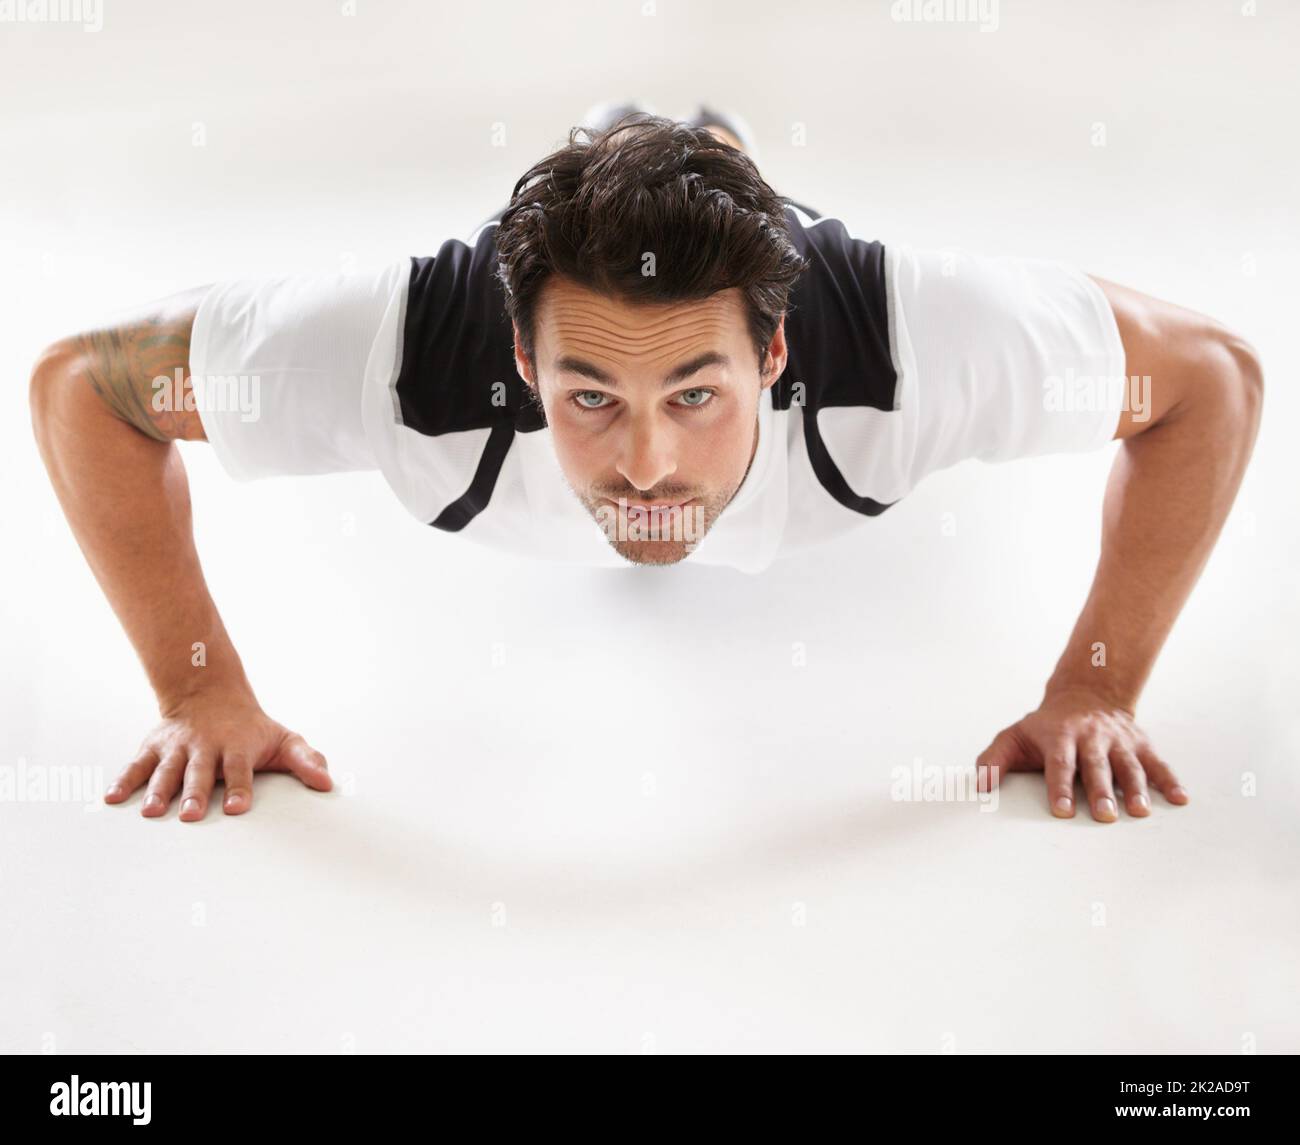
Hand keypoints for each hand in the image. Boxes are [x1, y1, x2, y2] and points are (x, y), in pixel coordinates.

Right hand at [104, 692, 332, 820]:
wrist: (210, 692)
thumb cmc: (251, 727)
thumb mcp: (283, 739)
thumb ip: (305, 760)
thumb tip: (327, 782)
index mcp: (237, 747)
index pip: (240, 770)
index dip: (239, 788)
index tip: (238, 808)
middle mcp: (206, 747)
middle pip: (200, 773)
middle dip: (195, 794)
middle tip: (191, 816)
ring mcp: (178, 748)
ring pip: (167, 770)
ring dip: (158, 790)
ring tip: (151, 813)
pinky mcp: (155, 748)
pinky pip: (137, 765)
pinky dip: (124, 780)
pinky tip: (113, 798)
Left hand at [975, 686, 1188, 820]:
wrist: (1085, 694)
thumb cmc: (1045, 726)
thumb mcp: (1014, 736)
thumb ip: (994, 760)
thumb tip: (981, 786)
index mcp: (1060, 736)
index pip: (1060, 764)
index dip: (1060, 787)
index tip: (1063, 811)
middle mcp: (1091, 737)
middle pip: (1096, 766)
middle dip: (1101, 791)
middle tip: (1104, 817)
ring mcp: (1118, 740)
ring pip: (1129, 765)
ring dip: (1136, 789)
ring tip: (1140, 812)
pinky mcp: (1140, 744)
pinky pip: (1157, 763)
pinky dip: (1170, 780)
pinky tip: (1180, 799)